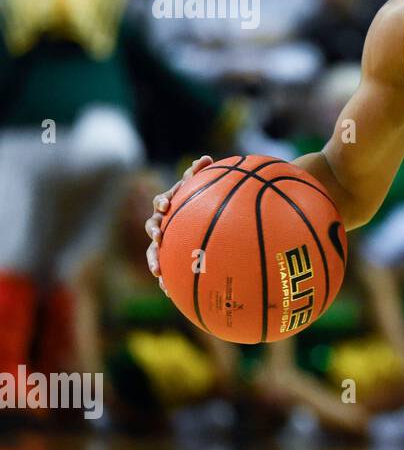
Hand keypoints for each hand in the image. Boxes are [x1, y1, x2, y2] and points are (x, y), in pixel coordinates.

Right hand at [145, 155, 213, 294]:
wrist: (205, 217)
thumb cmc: (202, 198)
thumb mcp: (201, 185)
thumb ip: (201, 173)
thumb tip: (205, 157)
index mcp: (171, 204)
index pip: (162, 201)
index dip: (162, 203)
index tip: (166, 206)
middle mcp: (164, 221)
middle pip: (153, 226)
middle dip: (154, 232)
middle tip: (159, 237)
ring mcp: (165, 239)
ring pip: (154, 250)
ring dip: (153, 260)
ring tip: (158, 272)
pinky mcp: (169, 256)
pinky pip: (166, 267)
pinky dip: (165, 279)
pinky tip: (168, 292)